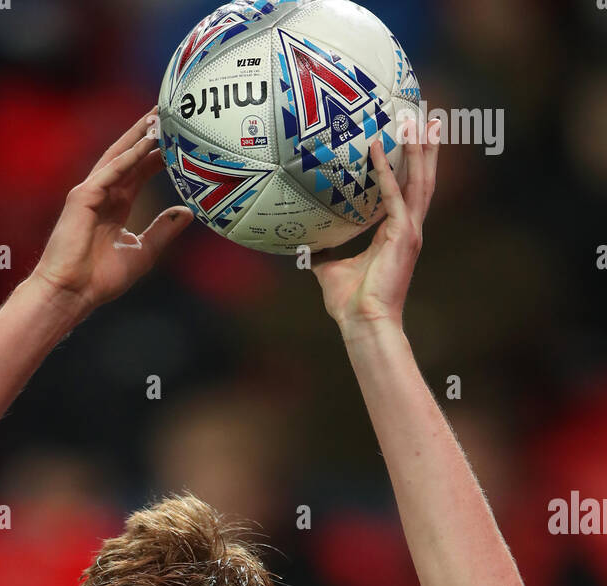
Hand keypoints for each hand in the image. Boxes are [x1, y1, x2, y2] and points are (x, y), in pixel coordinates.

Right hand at [30, 110, 193, 317]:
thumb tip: (188, 211)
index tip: (179, 138)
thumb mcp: (143, 252)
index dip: (158, 153)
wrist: (73, 293)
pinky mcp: (82, 197)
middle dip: (147, 133)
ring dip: (138, 136)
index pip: (140, 170)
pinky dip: (127, 157)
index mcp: (117, 205)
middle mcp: (104, 193)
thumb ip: (164, 230)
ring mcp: (91, 193)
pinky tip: (145, 144)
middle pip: (129, 155)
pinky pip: (109, 172)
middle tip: (168, 110)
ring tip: (158, 116)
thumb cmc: (101, 279)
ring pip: (119, 157)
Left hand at [312, 118, 439, 336]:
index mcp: (395, 234)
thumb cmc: (350, 304)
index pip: (408, 190)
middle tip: (426, 116)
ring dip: (420, 150)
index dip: (412, 164)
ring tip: (420, 120)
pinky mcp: (403, 236)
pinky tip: (378, 149)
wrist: (363, 323)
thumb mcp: (330, 271)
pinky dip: (388, 171)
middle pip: (422, 179)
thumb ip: (321, 254)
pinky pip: (396, 195)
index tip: (413, 137)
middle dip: (426, 148)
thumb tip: (304, 246)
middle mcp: (408, 228)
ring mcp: (409, 232)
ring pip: (419, 181)